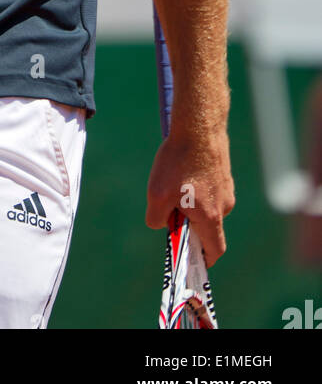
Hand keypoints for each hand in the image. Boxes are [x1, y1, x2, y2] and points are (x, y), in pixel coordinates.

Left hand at [146, 127, 234, 265]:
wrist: (199, 125)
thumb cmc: (178, 161)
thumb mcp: (157, 194)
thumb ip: (156, 219)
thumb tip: (160, 224)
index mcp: (212, 217)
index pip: (215, 250)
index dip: (203, 258)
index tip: (189, 256)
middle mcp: (225, 205)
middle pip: (208, 227)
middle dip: (189, 224)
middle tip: (170, 210)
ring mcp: (227, 188)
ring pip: (207, 205)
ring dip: (190, 202)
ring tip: (173, 182)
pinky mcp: (224, 173)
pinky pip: (209, 189)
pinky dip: (195, 187)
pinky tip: (181, 169)